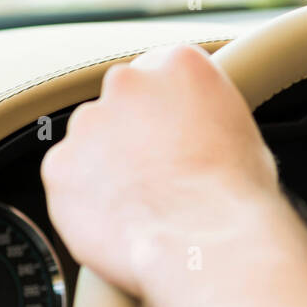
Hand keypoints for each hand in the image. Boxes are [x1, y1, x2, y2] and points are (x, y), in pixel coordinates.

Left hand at [43, 42, 306, 306]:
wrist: (210, 244)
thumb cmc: (241, 198)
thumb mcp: (244, 133)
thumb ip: (209, 116)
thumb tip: (205, 132)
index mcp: (181, 63)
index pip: (165, 71)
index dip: (171, 109)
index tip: (175, 134)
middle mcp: (129, 81)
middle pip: (123, 100)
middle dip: (134, 133)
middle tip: (161, 173)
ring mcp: (89, 123)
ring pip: (91, 140)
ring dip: (107, 164)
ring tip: (143, 204)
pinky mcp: (61, 168)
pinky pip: (68, 179)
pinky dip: (84, 198)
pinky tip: (118, 220)